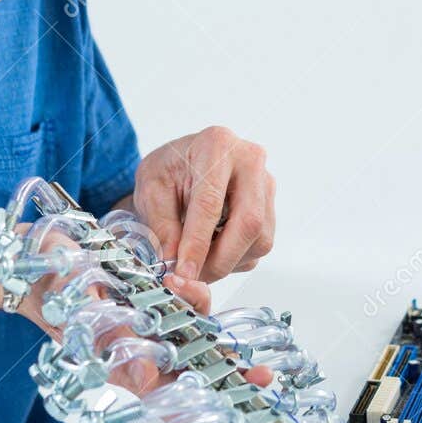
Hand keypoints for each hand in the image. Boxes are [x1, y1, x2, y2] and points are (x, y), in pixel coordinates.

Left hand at [130, 126, 274, 283]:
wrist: (185, 164)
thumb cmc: (169, 170)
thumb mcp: (150, 190)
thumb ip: (161, 225)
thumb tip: (173, 261)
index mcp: (216, 145)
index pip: (210, 203)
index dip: (197, 243)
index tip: (184, 271)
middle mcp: (250, 161)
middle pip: (249, 222)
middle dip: (219, 260)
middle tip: (192, 277)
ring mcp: (266, 184)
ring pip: (260, 240)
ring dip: (228, 262)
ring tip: (197, 261)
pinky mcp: (271, 207)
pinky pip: (260, 245)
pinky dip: (235, 258)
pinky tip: (213, 249)